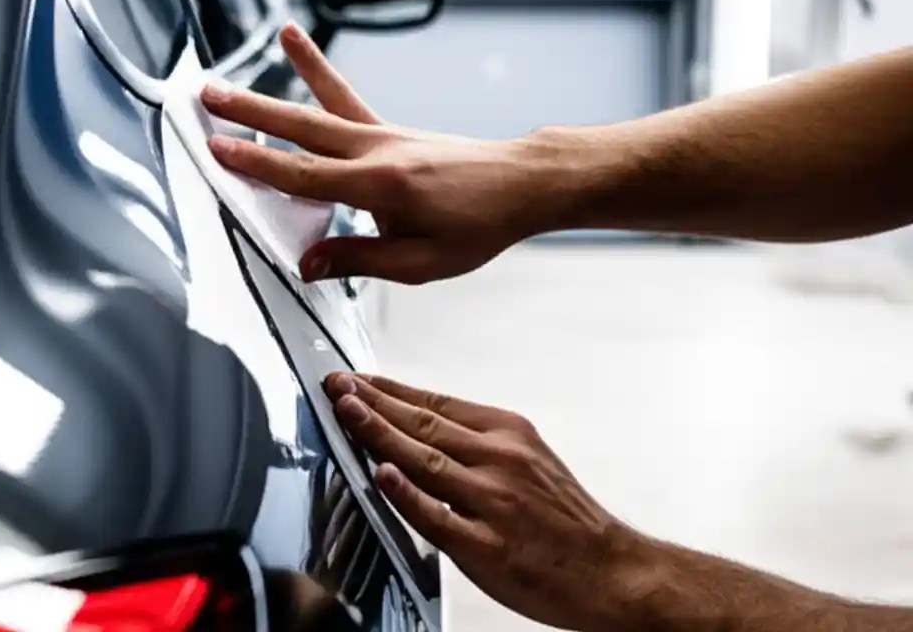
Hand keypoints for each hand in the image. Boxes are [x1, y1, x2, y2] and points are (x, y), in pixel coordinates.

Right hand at [201, 23, 581, 283]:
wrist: (519, 184)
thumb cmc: (477, 225)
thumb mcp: (421, 263)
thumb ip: (360, 261)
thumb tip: (307, 263)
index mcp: (381, 187)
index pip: (306, 176)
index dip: (258, 165)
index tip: (219, 150)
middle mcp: (377, 151)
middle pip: (301, 130)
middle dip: (250, 114)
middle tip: (207, 99)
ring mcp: (381, 134)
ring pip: (315, 109)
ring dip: (267, 93)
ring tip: (230, 76)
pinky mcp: (387, 129)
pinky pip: (343, 98)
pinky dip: (315, 71)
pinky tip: (292, 42)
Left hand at [323, 373, 658, 631]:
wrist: (611, 570)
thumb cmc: (565, 518)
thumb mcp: (529, 458)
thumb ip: (475, 443)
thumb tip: (416, 427)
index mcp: (508, 434)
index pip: (436, 404)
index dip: (390, 389)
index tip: (356, 378)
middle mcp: (500, 459)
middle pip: (423, 424)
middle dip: (373, 401)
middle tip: (337, 384)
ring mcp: (493, 502)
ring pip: (424, 459)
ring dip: (378, 431)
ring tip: (347, 411)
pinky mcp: (487, 545)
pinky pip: (437, 516)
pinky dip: (407, 493)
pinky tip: (381, 474)